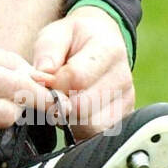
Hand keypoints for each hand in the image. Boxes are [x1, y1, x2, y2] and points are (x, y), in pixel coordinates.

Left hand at [30, 6, 133, 137]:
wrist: (100, 40)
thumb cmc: (74, 39)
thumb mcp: (57, 32)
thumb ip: (48, 50)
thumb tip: (43, 73)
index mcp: (109, 50)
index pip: (76, 77)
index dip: (52, 83)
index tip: (41, 80)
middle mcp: (123, 77)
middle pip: (83, 106)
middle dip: (59, 104)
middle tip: (50, 95)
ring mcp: (126, 100)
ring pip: (91, 126)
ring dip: (69, 119)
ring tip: (63, 102)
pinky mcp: (123, 118)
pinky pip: (97, 135)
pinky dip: (79, 129)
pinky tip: (73, 114)